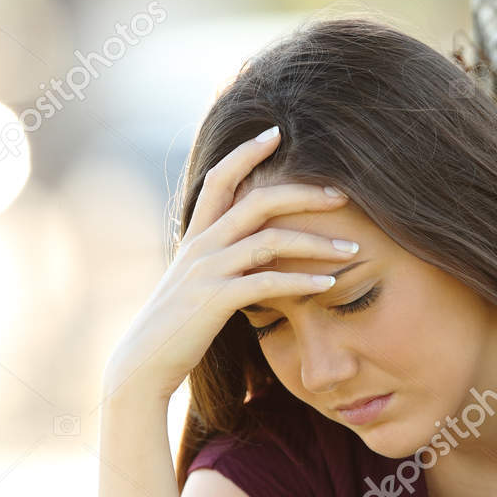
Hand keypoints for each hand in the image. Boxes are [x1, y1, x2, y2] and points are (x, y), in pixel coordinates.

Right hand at [102, 124, 358, 404]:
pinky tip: (330, 283)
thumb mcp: (194, 283)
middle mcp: (201, 245)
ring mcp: (207, 271)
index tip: (278, 133)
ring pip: (270, 241)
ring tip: (353, 249)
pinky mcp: (215, 301)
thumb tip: (248, 250)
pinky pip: (268, 283)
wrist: (144, 363)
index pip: (221, 178)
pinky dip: (303, 281)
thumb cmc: (176, 327)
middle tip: (342, 194)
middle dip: (303, 193)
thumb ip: (218, 261)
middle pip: (257, 200)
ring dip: (317, 243)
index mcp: (196, 235)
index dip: (247, 152)